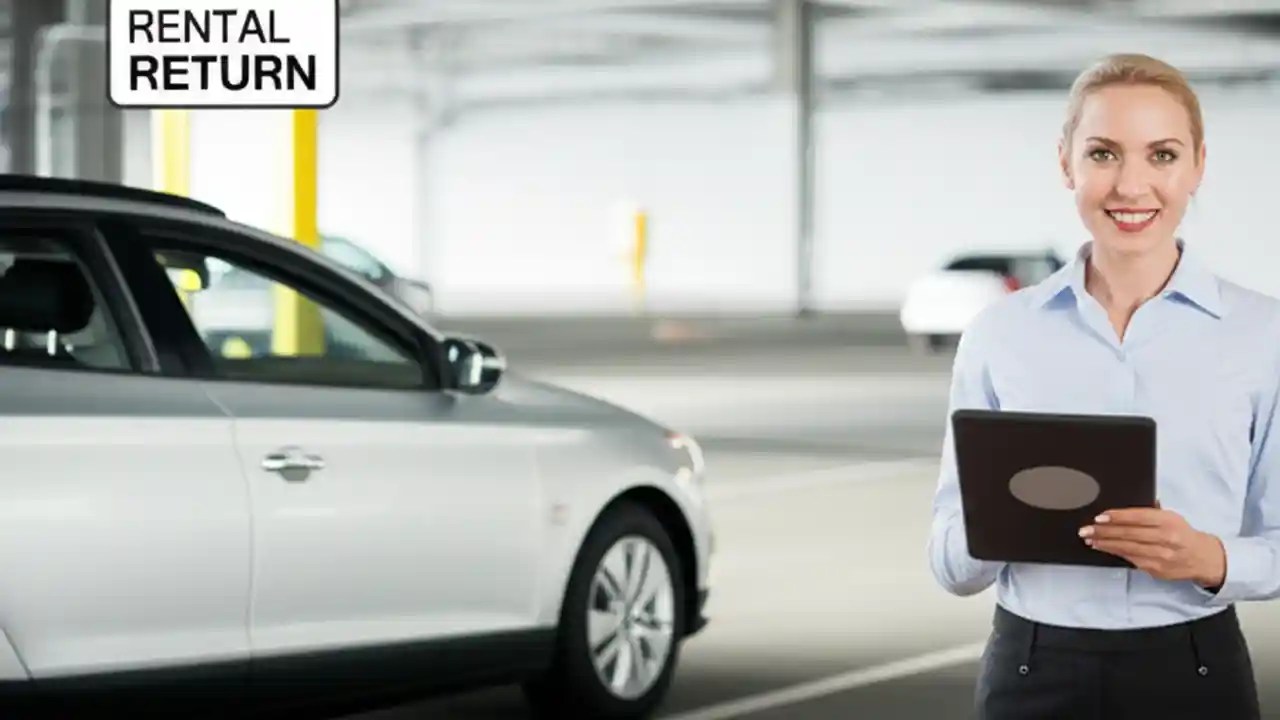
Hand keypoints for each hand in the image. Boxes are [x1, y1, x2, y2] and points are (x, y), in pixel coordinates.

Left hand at [1079, 502, 1226, 587]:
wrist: (1202, 558)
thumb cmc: (1182, 534)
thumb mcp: (1171, 517)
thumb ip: (1150, 511)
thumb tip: (1123, 508)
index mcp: (1168, 521)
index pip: (1138, 517)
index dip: (1117, 517)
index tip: (1100, 517)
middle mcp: (1166, 538)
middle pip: (1129, 534)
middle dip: (1104, 531)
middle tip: (1086, 529)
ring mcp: (1161, 555)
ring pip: (1127, 548)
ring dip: (1105, 543)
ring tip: (1090, 538)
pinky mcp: (1156, 569)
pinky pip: (1131, 559)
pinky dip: (1115, 552)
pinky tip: (1104, 547)